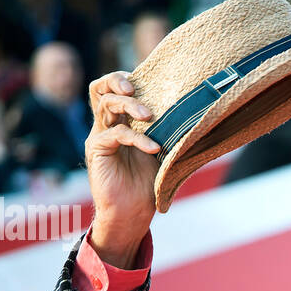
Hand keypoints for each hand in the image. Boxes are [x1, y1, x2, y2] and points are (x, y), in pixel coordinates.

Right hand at [84, 70, 160, 267]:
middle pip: (101, 88)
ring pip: (106, 104)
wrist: (132, 212)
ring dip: (130, 105)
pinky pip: (115, 133)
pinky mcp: (96, 149)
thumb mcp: (161, 150)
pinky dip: (137, 138)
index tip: (148, 81)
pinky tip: (154, 148)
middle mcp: (106, 124)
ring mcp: (99, 135)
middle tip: (136, 87)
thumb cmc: (148, 183)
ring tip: (150, 116)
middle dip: (118, 80)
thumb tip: (194, 110)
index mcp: (120, 120)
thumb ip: (166, 129)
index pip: (114, 88)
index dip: (125, 79)